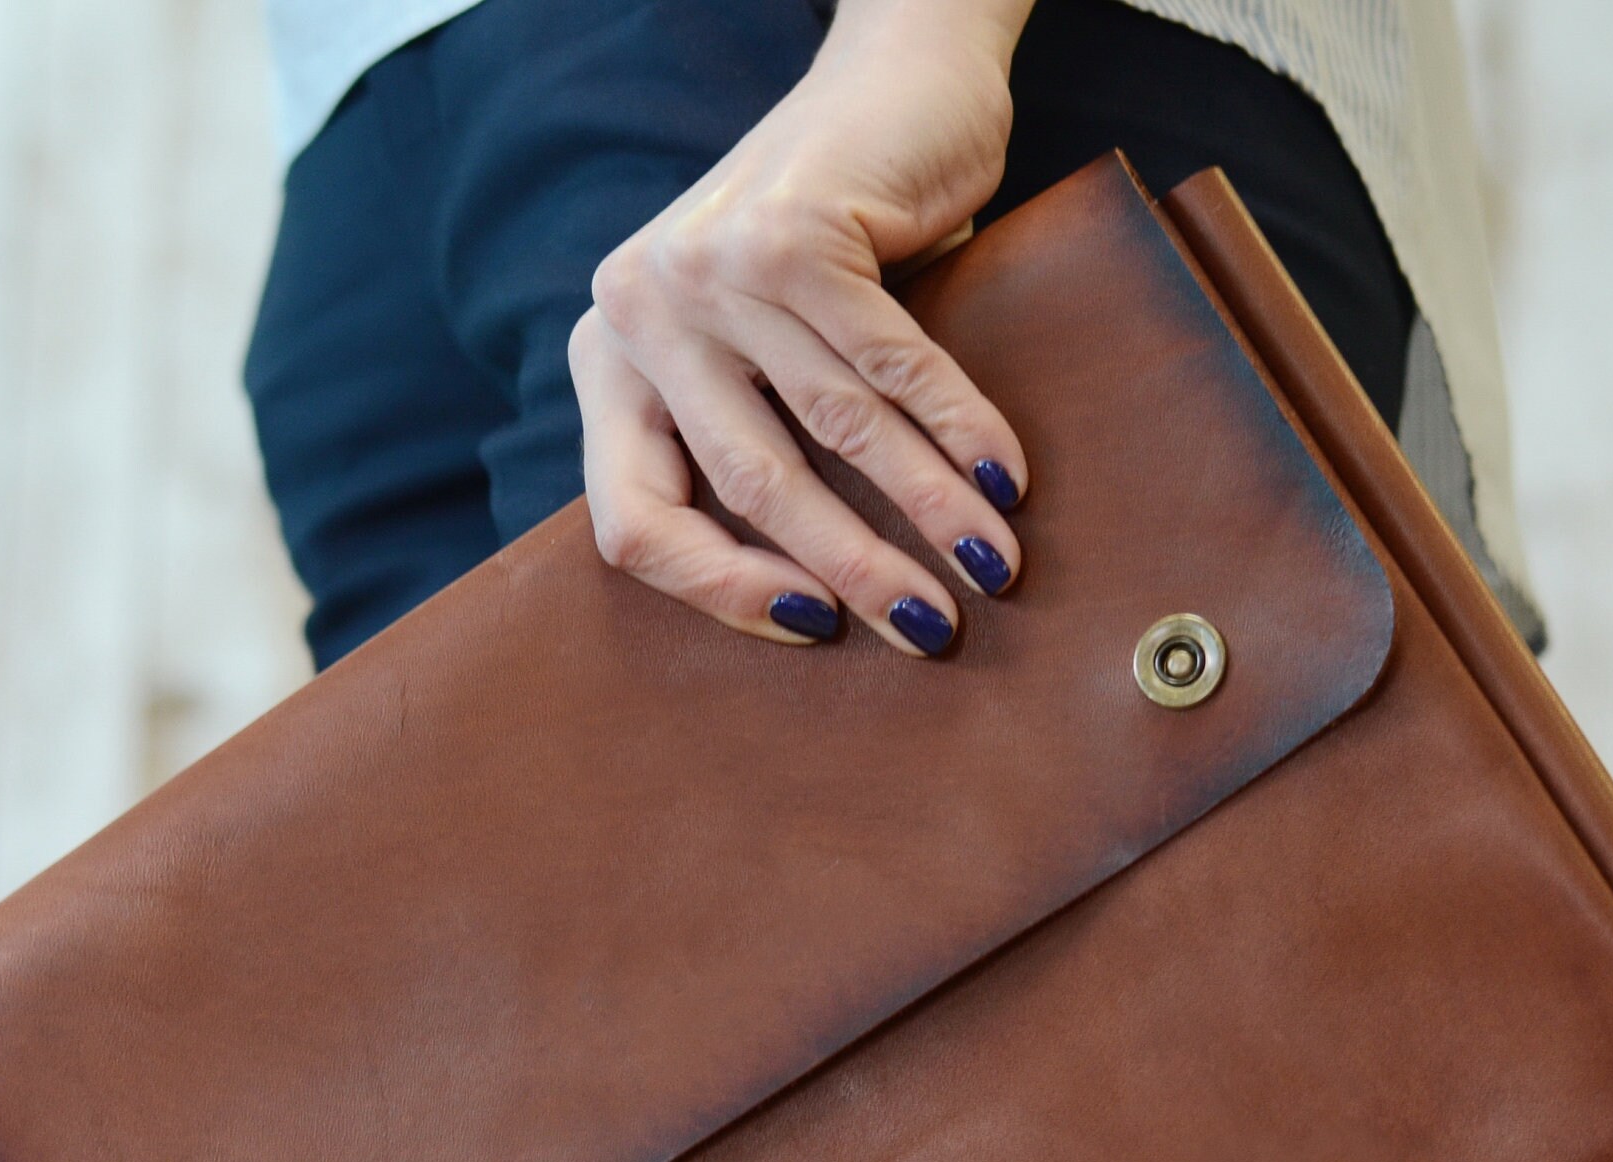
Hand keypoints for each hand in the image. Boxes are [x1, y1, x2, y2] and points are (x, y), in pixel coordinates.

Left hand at [571, 0, 1037, 654]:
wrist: (890, 78)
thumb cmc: (828, 244)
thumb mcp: (754, 347)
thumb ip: (744, 440)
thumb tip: (811, 610)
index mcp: (609, 361)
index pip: (634, 522)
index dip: (717, 595)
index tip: (810, 627)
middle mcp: (638, 313)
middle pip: (745, 490)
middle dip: (851, 573)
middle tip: (927, 632)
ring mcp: (710, 268)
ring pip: (832, 433)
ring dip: (926, 514)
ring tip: (990, 569)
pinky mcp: (795, 234)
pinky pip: (891, 366)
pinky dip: (959, 430)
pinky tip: (1002, 483)